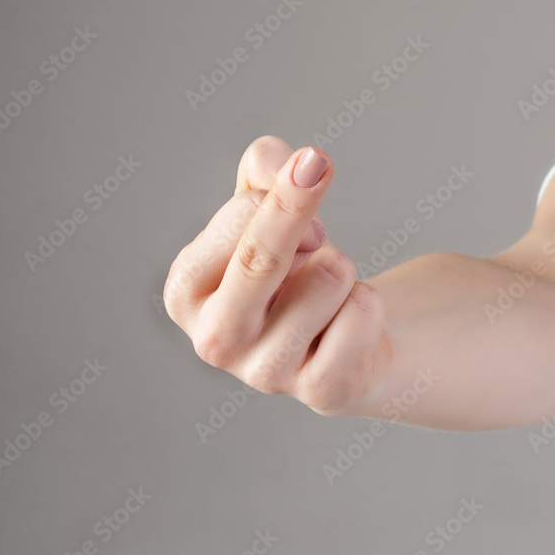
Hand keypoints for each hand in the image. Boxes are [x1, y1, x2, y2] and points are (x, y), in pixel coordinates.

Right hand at [163, 135, 393, 416]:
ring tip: (324, 291)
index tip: (297, 209)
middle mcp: (214, 340)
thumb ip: (262, 171)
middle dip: (298, 203)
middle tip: (319, 162)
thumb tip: (286, 166)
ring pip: (330, 278)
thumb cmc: (293, 269)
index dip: (282, 197)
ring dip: (342, 268)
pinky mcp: (321, 391)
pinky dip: (368, 302)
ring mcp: (265, 373)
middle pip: (261, 257)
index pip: (238, 217)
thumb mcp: (265, 211)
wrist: (338, 338)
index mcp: (186, 292)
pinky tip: (344, 324)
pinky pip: (363, 314)